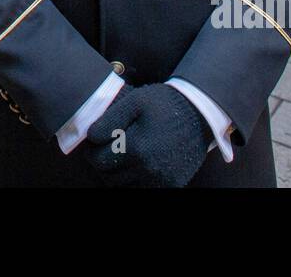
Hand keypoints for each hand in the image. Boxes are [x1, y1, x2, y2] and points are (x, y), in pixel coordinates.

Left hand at [80, 82, 211, 186]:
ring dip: (118, 174)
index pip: (99, 161)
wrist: (199, 113)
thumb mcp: (136, 101)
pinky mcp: (173, 185)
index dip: (92, 151)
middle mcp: (150, 170)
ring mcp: (163, 180)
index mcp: (137, 148)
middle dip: (104, 163)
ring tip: (121, 155)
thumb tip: (91, 137)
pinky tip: (137, 164)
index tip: (95, 142)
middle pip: (110, 177)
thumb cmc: (164, 103)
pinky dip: (136, 180)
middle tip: (107, 148)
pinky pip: (144, 189)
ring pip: (124, 187)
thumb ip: (110, 119)